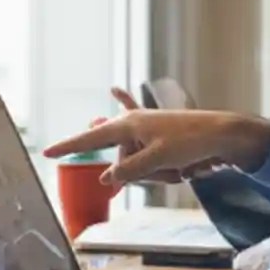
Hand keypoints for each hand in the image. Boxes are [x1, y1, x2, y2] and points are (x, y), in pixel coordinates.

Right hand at [44, 110, 269, 186]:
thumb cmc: (191, 142)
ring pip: (137, 165)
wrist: (223, 135)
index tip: (46, 154)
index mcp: (128, 125)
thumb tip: (106, 179)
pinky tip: (114, 89)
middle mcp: (133, 124)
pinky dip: (126, 108)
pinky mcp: (157, 133)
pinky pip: (141, 137)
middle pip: (121, 162)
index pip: (91, 140)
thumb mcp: (157, 160)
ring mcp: (145, 127)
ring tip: (179, 166)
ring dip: (156, 173)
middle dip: (142, 175)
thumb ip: (128, 171)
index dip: (68, 148)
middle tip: (171, 169)